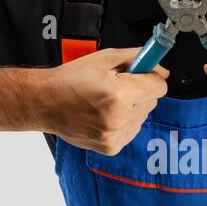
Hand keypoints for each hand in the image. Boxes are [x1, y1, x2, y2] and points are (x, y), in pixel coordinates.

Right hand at [40, 48, 168, 153]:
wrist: (45, 103)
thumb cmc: (70, 80)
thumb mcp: (104, 58)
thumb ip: (137, 58)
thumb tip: (161, 69)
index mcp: (117, 95)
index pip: (159, 87)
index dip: (151, 77)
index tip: (141, 73)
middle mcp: (118, 119)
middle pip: (152, 102)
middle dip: (140, 91)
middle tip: (118, 86)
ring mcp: (114, 136)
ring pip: (143, 117)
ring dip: (132, 108)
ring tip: (108, 101)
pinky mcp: (110, 147)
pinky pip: (132, 130)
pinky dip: (124, 121)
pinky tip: (105, 114)